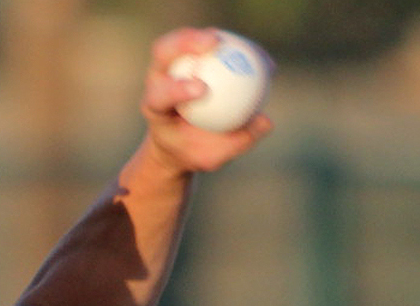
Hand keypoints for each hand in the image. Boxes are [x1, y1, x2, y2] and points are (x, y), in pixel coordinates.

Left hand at [139, 27, 272, 174]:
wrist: (179, 141)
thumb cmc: (193, 151)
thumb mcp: (212, 157)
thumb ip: (235, 141)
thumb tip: (264, 120)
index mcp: (155, 108)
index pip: (160, 95)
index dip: (177, 89)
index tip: (202, 89)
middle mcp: (158, 81)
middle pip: (164, 53)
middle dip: (184, 43)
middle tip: (214, 44)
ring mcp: (171, 66)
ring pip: (183, 41)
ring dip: (207, 36)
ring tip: (239, 43)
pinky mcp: (188, 58)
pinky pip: (210, 46)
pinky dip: (234, 46)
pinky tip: (261, 57)